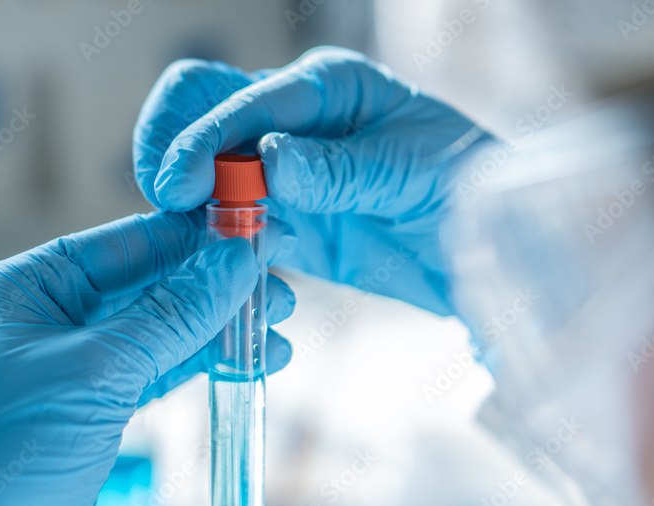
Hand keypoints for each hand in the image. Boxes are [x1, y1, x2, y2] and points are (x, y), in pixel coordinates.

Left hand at [0, 210, 295, 505]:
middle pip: (147, 284)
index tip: (250, 229)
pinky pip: (158, 373)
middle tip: (276, 287)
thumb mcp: (95, 374)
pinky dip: (202, 365)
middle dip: (213, 286)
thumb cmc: (2, 460)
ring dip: (218, 328)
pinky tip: (250, 361)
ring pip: (159, 331)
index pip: (123, 242)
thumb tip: (234, 260)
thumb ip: (172, 315)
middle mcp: (46, 319)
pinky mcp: (94, 411)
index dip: (190, 235)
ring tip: (277, 327)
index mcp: (25, 288)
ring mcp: (71, 367)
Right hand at [134, 46, 491, 314]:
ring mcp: (282, 173)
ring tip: (188, 242)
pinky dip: (214, 247)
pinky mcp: (282, 223)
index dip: (203, 137)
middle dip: (170, 147)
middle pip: (201, 109)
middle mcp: (294, 121)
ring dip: (187, 206)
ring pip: (204, 173)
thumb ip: (342, 169)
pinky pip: (229, 229)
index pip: (244, 97)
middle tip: (166, 202)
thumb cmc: (467, 186)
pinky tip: (221, 270)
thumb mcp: (412, 171)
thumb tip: (270, 159)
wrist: (486, 249)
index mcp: (327, 87)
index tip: (179, 184)